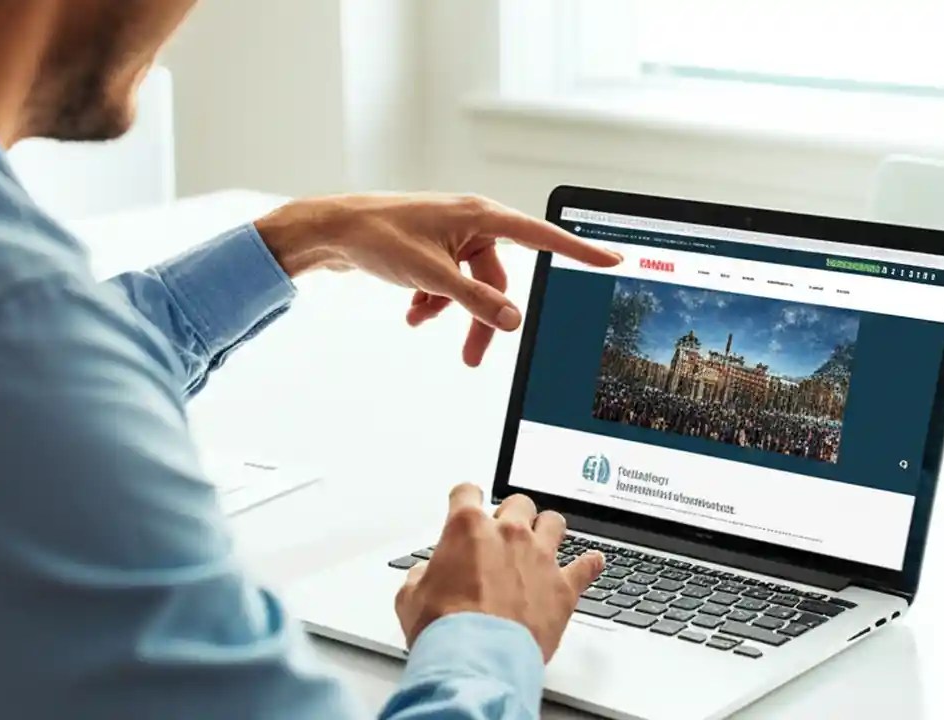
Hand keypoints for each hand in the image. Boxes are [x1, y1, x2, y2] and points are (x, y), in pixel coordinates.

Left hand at [254, 193, 622, 365]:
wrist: (332, 230)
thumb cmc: (378, 236)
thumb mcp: (430, 276)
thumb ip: (474, 300)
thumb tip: (512, 321)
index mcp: (481, 216)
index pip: (541, 236)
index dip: (577, 249)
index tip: (611, 258)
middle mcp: (473, 223)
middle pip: (499, 279)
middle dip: (483, 318)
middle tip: (472, 358)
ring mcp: (453, 237)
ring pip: (472, 286)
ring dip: (453, 313)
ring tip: (427, 326)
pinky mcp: (436, 250)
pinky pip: (450, 284)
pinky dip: (434, 302)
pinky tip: (413, 313)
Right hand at [394, 484, 605, 661]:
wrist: (478, 660)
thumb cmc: (446, 629)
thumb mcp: (410, 598)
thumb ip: (420, 576)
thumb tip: (423, 576)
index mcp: (468, 528)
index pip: (467, 492)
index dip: (465, 498)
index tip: (466, 504)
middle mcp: (508, 534)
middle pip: (517, 503)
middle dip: (510, 515)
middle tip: (502, 535)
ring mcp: (540, 557)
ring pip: (554, 522)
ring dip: (546, 530)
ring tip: (540, 543)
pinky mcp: (563, 586)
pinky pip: (586, 566)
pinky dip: (589, 564)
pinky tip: (591, 563)